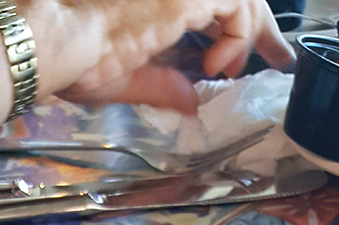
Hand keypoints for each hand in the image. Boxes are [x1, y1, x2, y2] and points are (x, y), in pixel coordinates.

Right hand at [54, 0, 294, 112]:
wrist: (60, 41)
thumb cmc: (76, 59)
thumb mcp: (129, 77)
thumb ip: (165, 84)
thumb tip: (191, 101)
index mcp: (158, 2)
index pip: (211, 6)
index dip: (239, 28)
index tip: (255, 53)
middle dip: (260, 26)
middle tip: (278, 55)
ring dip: (249, 34)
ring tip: (232, 68)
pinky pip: (238, 9)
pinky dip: (237, 40)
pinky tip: (216, 66)